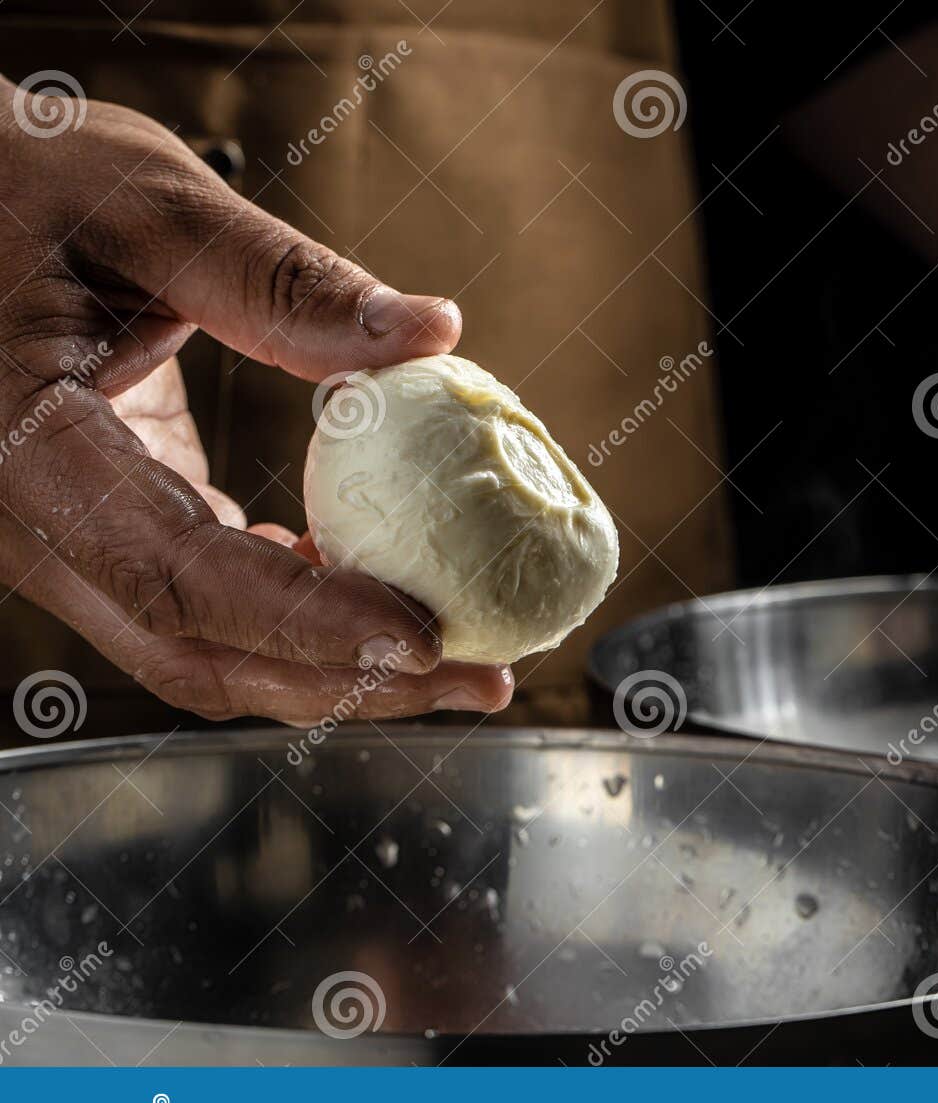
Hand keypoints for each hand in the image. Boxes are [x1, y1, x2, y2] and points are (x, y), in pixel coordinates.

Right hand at [0, 76, 512, 720]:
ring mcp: (53, 539)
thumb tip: (430, 334)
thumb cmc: (7, 178)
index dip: (303, 620)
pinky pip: (197, 602)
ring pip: (197, 648)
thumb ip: (282, 279)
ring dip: (331, 665)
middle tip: (481, 677)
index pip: (173, 574)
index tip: (421, 636)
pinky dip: (292, 614)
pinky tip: (373, 588)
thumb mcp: (143, 199)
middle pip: (193, 651)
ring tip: (457, 655)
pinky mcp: (93, 528)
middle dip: (346, 681)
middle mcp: (22, 522)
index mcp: (16, 446)